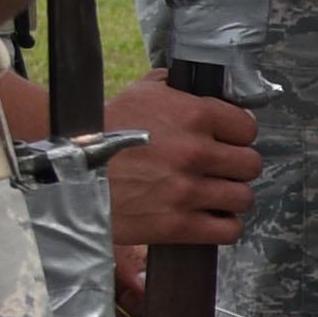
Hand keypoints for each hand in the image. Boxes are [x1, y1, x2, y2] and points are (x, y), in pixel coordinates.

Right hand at [103, 74, 259, 254]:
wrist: (67, 173)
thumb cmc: (102, 130)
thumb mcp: (139, 93)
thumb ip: (175, 87)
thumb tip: (200, 85)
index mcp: (193, 115)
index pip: (247, 128)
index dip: (237, 135)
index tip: (226, 141)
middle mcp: (196, 152)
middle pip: (250, 164)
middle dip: (236, 167)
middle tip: (219, 169)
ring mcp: (188, 191)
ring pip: (243, 197)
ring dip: (231, 197)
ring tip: (213, 194)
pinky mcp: (178, 225)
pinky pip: (228, 230)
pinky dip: (224, 226)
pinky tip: (210, 217)